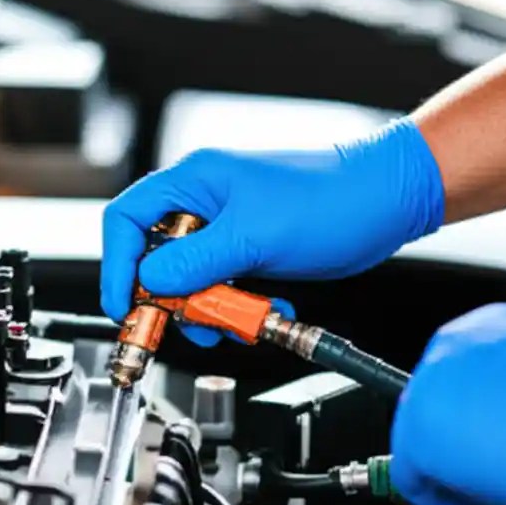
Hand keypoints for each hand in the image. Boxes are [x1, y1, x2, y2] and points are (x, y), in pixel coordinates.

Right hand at [100, 117, 444, 345]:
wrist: (388, 201)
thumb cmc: (330, 197)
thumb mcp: (254, 235)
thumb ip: (196, 261)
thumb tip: (150, 281)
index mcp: (194, 181)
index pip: (127, 221)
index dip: (117, 265)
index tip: (125, 304)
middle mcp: (205, 202)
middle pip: (155, 258)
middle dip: (171, 297)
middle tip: (193, 321)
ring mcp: (228, 228)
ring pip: (191, 280)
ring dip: (209, 309)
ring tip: (235, 323)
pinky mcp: (251, 250)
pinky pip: (225, 287)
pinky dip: (238, 308)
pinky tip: (263, 311)